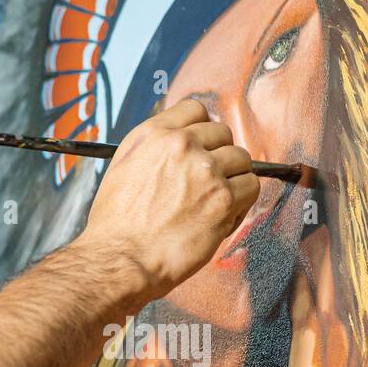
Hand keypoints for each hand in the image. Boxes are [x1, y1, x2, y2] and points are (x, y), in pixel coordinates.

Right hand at [81, 99, 258, 295]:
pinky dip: (242, 202)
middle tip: (207, 181)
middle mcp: (181, 145)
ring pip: (242, 159)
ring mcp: (206, 170)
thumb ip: (153, 150)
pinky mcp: (224, 198)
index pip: (195, 110)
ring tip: (213, 201)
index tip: (202, 146)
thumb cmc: (116, 223)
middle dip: (219, 155)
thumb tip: (179, 148)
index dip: (202, 129)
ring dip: (233, 178)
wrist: (120, 257)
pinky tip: (221, 214)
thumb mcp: (123, 168)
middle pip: (223, 133)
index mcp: (153, 134)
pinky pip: (251, 187)